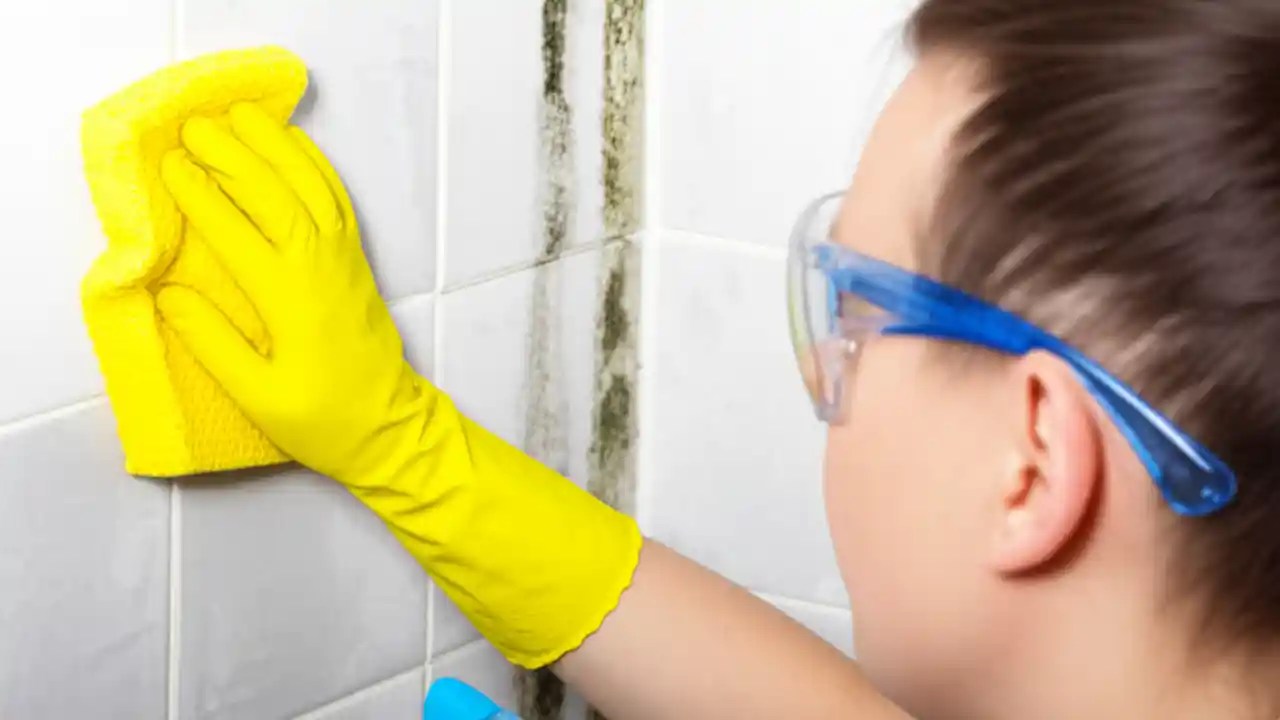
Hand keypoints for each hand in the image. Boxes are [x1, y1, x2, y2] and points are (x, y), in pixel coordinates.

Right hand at [157, 102, 423, 482]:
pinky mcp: (356, 260)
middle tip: (194, 125)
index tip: (169, 166)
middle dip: (232, 154)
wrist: (388, 426)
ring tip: (241, 114)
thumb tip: (169, 293)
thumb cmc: (321, 418)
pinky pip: (337, 199)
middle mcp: (319, 265)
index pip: (235, 232)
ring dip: (275, 147)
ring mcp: (343, 258)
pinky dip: (316, 165)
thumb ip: (211, 342)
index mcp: (288, 298)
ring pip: (309, 186)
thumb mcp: (256, 395)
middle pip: (273, 193)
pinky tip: (295, 143)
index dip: (200, 195)